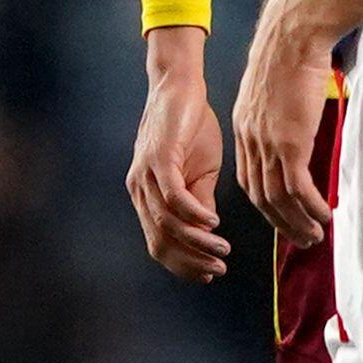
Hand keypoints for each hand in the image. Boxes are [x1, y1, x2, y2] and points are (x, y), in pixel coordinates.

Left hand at [127, 27, 228, 283]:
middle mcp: (139, 190)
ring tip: (222, 250)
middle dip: (190, 261)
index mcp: (147, 196)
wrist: (182, 89)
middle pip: (160, 241)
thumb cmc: (191, 127)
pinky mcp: (158, 160)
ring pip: (167, 224)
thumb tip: (207, 230)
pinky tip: (214, 223)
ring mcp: (145, 176)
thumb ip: (201, 200)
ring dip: (197, 243)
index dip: (183, 264)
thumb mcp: (201, 170)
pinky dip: (194, 215)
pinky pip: (173, 198)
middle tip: (218, 269)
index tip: (210, 273)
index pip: (160, 243)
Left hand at [232, 6, 338, 248]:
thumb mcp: (276, 91)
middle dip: (282, 223)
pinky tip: (326, 215)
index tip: (286, 217)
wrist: (291, 38)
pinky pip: (297, 187)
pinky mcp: (290, 142)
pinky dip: (311, 206)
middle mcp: (251, 142)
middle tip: (304, 238)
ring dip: (298, 221)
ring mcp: (269, 144)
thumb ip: (281, 113)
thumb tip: (298, 121)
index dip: (268, 204)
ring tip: (317, 235)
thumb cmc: (289, 55)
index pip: (251, 179)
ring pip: (278, 197)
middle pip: (261, 196)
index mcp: (245, 130)